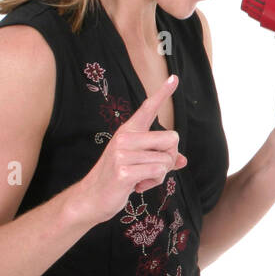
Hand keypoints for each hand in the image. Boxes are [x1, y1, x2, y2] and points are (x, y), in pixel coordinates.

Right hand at [70, 74, 187, 224]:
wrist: (90, 198)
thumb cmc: (117, 179)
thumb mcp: (140, 164)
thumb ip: (161, 159)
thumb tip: (184, 161)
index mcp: (129, 131)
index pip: (148, 108)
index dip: (163, 93)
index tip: (174, 77)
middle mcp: (125, 137)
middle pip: (172, 139)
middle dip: (170, 157)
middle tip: (153, 169)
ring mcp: (122, 154)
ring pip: (167, 159)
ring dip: (160, 174)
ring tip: (141, 179)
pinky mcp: (124, 171)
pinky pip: (158, 172)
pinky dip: (153, 182)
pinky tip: (137, 186)